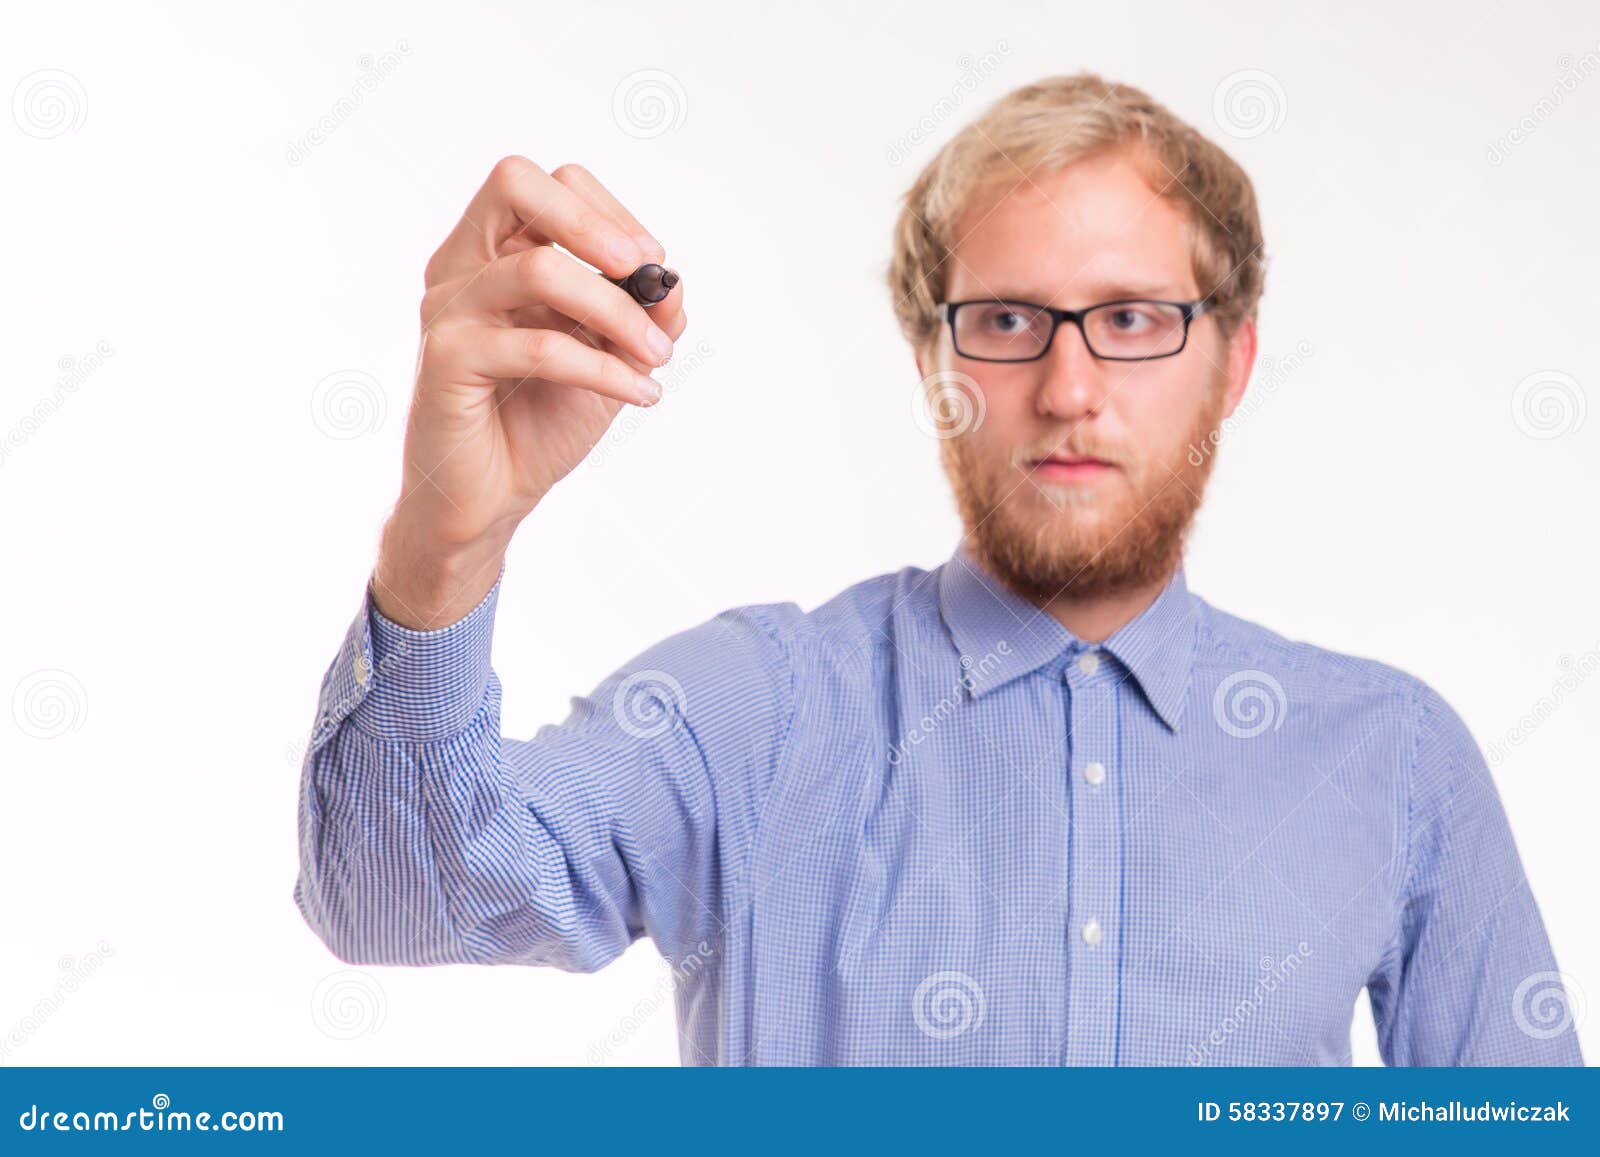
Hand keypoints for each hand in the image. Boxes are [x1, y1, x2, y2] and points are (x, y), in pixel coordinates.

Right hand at [372, 157, 685, 627]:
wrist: (492, 497)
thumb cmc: (541, 420)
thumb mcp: (610, 358)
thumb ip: (642, 316)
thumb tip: (673, 283)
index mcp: (492, 251)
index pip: (545, 183)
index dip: (606, 210)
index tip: (651, 264)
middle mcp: (462, 266)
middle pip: (514, 181)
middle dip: (594, 221)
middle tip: (644, 272)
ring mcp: (448, 308)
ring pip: (539, 270)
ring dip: (617, 312)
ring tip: (656, 358)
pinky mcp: (448, 359)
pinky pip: (539, 347)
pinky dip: (604, 369)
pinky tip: (640, 395)